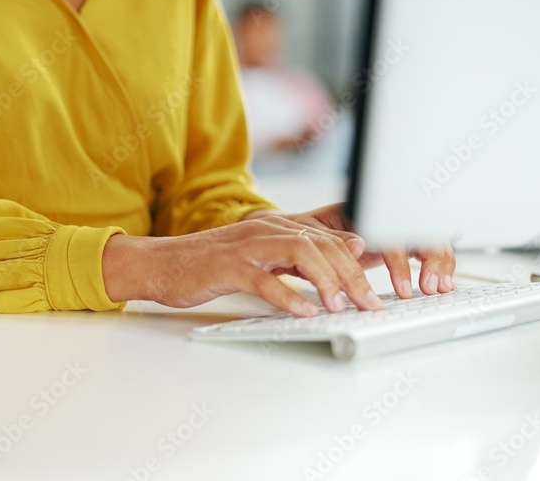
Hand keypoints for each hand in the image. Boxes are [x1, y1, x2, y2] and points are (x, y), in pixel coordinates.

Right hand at [104, 215, 384, 316]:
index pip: (328, 237)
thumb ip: (299, 257)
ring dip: (326, 281)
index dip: (357, 261)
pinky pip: (263, 280)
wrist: (162, 263)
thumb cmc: (211, 265)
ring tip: (341, 306)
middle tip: (368, 303)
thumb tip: (345, 254)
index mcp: (276, 227)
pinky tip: (303, 312)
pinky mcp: (227, 267)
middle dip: (351, 274)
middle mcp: (265, 230)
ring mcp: (246, 247)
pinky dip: (287, 296)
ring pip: (299, 254)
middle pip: (321, 244)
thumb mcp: (261, 258)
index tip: (377, 287)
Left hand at [282, 203, 455, 298]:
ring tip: (439, 288)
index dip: (400, 260)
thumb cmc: (303, 233)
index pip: (391, 231)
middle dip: (432, 258)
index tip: (403, 286)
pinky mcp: (397, 241)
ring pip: (428, 237)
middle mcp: (381, 216)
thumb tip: (359, 245)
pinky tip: (439, 282)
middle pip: (419, 229)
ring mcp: (391, 227)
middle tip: (430, 287)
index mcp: (361, 210)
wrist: (300, 234)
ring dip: (439, 262)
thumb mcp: (312, 234)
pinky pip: (424, 248)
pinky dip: (435, 264)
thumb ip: (336, 240)